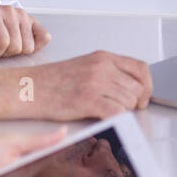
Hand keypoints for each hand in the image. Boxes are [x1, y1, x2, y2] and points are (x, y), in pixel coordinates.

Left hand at [0, 1, 50, 63]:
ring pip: (29, 46)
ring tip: (6, 44)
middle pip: (17, 46)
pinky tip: (21, 43)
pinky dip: (35, 45)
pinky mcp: (32, 20)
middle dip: (5, 53)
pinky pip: (44, 37)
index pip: (2, 43)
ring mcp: (23, 15)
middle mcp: (10, 11)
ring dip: (17, 51)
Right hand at [0, 51, 152, 120]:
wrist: (30, 87)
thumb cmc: (53, 80)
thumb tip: (131, 88)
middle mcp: (102, 67)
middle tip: (124, 109)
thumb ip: (108, 72)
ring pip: (129, 101)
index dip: (147, 85)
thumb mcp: (85, 66)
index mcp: (103, 57)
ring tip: (107, 111)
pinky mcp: (88, 100)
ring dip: (123, 111)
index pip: (141, 68)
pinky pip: (117, 112)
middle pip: (138, 88)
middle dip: (135, 103)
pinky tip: (104, 117)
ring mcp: (95, 83)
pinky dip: (116, 118)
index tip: (142, 96)